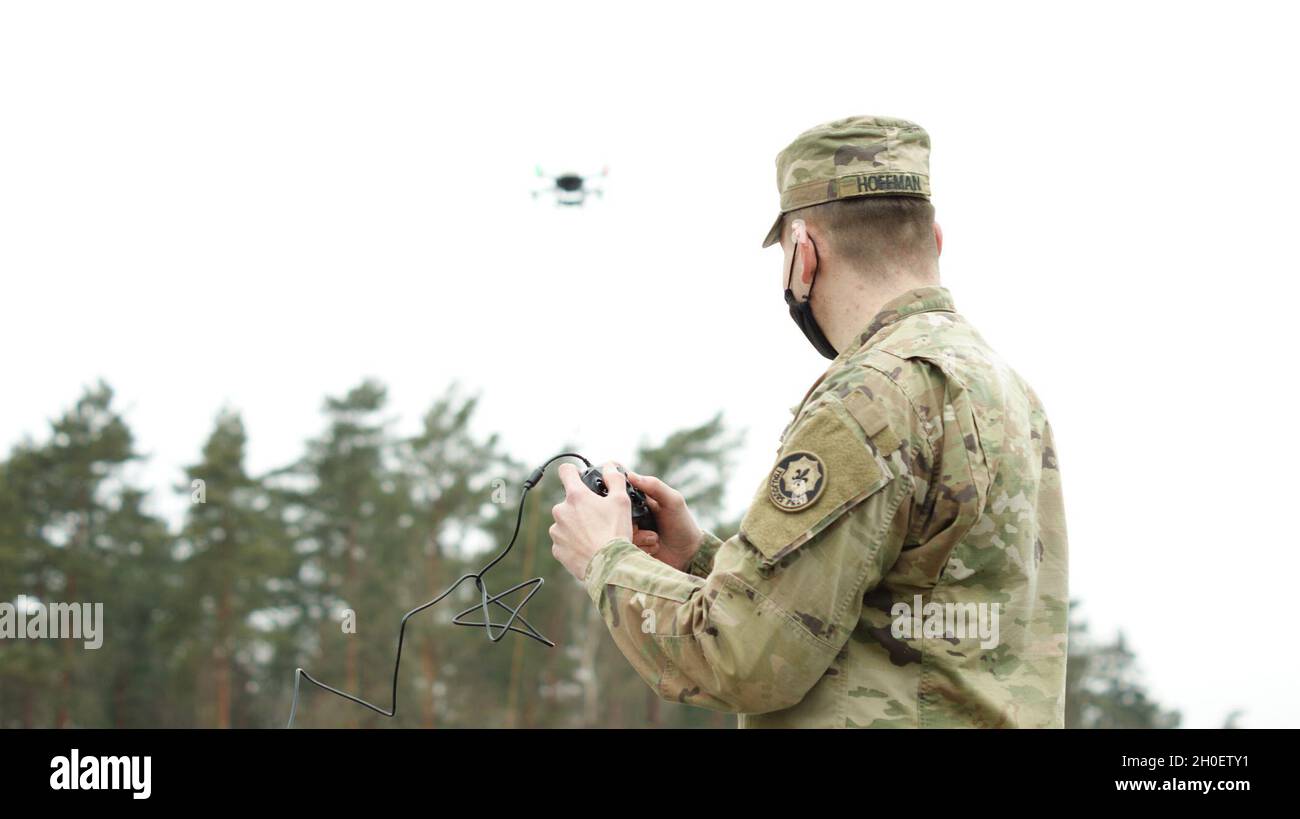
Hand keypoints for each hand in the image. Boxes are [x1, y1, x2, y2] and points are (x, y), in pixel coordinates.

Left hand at [549, 462, 633, 580]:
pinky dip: (574, 542)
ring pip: (565, 522)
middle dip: (581, 506)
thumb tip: (610, 466)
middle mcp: (560, 511)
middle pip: (568, 501)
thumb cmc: (615, 532)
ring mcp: (557, 531)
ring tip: (595, 535)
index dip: (573, 471)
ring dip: (576, 525)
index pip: (565, 471)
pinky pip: (564, 541)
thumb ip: (614, 479)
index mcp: (575, 496)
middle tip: (598, 516)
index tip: (578, 476)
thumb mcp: (621, 500)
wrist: (608, 567)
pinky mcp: (557, 549)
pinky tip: (589, 547)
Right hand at [625, 470, 703, 571]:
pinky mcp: (630, 547)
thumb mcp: (672, 501)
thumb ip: (654, 486)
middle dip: (631, 521)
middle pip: (615, 514)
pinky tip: (654, 546)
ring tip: (654, 537)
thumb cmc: (682, 523)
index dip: (618, 496)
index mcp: (639, 499)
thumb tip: (631, 475)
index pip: (618, 492)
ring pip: (618, 531)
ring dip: (639, 536)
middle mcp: (631, 514)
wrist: (688, 553)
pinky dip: (641, 546)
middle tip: (642, 525)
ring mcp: (629, 531)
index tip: (627, 505)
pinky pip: (624, 546)